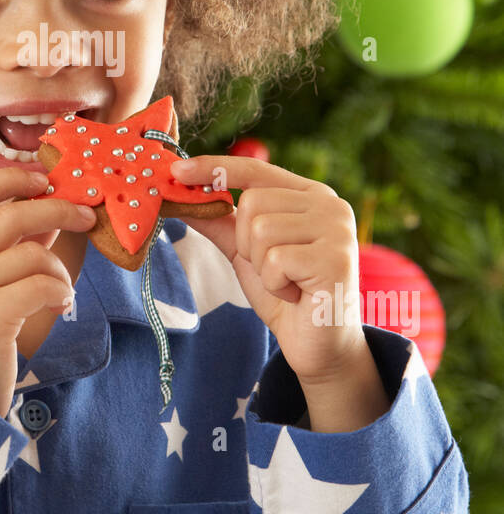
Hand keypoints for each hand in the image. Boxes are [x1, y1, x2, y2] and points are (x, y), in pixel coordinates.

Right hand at [0, 166, 95, 418]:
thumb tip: (51, 210)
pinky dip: (60, 291)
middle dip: (57, 209)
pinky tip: (59, 305)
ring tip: (60, 290)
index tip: (43, 179)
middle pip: (11, 214)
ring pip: (32, 253)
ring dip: (58, 269)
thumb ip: (7, 246)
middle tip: (86, 214)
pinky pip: (41, 284)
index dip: (10, 177)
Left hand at [170, 154, 364, 385]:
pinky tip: (296, 294)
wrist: (317, 344)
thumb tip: (181, 197)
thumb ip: (219, 221)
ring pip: (261, 230)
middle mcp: (329, 204)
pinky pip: (275, 260)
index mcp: (309, 195)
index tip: (176, 170)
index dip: (214, 168)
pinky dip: (275, 284)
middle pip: (252, 202)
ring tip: (286, 282)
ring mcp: (337, 229)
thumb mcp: (245, 251)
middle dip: (247, 243)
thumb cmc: (285, 292)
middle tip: (273, 268)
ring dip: (261, 266)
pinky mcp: (337, 258)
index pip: (254, 170)